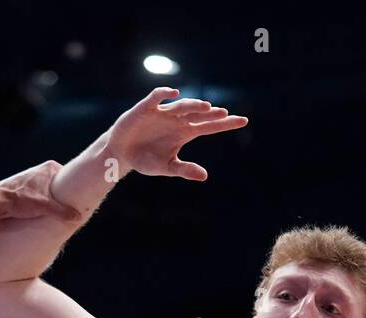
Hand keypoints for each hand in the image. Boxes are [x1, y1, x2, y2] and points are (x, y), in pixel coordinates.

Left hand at [0, 161, 81, 221]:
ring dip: (53, 201)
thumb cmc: (20, 200)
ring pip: (49, 191)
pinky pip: (40, 196)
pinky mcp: (25, 188)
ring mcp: (33, 178)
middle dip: (65, 196)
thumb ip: (62, 212)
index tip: (81, 200)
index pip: (71, 178)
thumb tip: (78, 217)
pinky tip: (43, 213)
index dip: (76, 189)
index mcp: (50, 168)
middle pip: (61, 185)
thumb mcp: (45, 206)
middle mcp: (41, 170)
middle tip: (70, 209)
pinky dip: (43, 203)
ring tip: (57, 213)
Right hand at [105, 87, 248, 180]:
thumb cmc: (145, 159)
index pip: (210, 127)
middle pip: (198, 114)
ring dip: (193, 106)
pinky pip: (157, 97)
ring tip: (206, 107)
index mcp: (185, 133)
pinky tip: (175, 94)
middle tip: (224, 114)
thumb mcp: (166, 167)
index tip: (244, 120)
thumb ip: (184, 170)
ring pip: (182, 106)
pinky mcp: (146, 108)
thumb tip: (205, 176)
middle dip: (211, 113)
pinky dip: (165, 94)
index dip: (226, 123)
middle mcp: (178, 120)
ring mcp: (163, 112)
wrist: (121, 153)